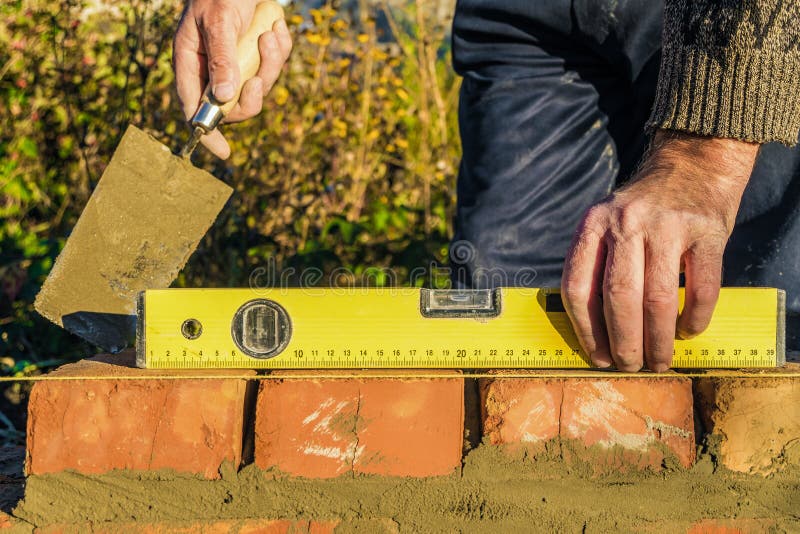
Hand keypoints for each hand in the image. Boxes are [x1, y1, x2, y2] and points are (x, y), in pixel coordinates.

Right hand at [173, 0, 291, 158]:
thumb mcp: (219, 22)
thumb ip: (221, 58)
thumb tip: (224, 98)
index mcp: (190, 62)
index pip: (194, 107)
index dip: (207, 132)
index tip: (223, 152)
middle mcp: (212, 68)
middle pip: (234, 105)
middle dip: (252, 95)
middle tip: (258, 78)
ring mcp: (237, 63)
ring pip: (259, 85)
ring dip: (271, 63)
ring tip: (270, 33)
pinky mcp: (257, 54)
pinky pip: (274, 65)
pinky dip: (281, 47)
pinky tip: (276, 26)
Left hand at [561, 131, 758, 371]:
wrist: (691, 163)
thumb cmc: (642, 208)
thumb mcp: (606, 222)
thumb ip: (595, 263)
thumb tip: (592, 331)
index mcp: (593, 224)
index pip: (578, 286)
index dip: (585, 329)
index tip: (597, 357)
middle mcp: (626, 223)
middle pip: (618, 297)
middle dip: (623, 342)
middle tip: (630, 367)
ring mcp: (667, 225)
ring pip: (658, 298)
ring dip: (658, 339)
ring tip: (660, 361)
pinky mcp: (706, 230)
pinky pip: (702, 285)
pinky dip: (696, 316)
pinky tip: (689, 331)